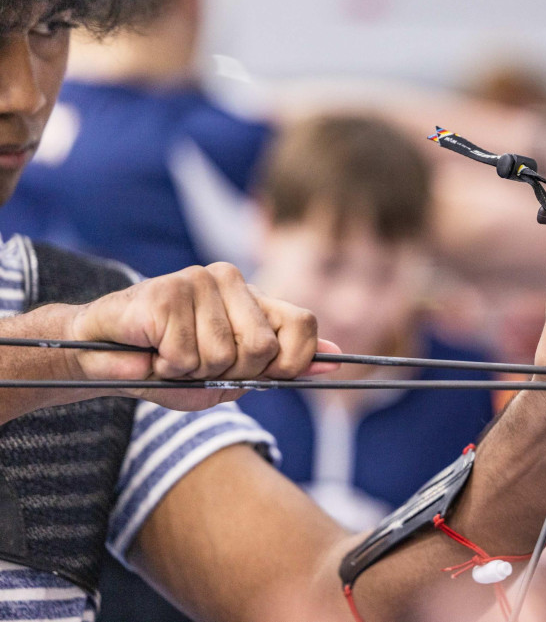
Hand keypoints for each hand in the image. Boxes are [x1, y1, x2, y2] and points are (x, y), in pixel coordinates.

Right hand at [65, 262, 336, 410]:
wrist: (98, 351)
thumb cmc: (169, 365)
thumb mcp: (231, 374)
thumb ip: (283, 366)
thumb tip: (338, 362)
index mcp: (253, 298)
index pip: (303, 323)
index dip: (295, 360)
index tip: (271, 376)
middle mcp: (231, 279)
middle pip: (263, 348)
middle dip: (232, 374)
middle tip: (199, 367)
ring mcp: (199, 281)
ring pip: (223, 355)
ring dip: (192, 373)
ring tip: (170, 358)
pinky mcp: (167, 292)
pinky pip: (186, 355)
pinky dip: (166, 369)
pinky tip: (152, 353)